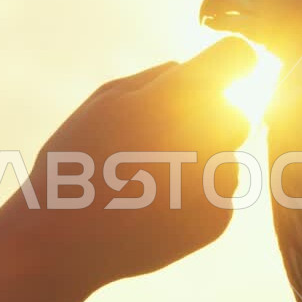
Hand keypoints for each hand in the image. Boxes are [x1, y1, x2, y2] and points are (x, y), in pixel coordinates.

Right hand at [0, 37, 256, 289]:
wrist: (64, 243)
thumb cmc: (75, 163)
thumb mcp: (102, 103)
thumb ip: (154, 80)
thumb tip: (191, 71)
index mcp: (173, 99)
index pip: (237, 58)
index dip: (228, 62)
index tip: (220, 72)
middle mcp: (205, 137)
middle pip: (235, 112)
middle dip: (207, 122)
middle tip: (159, 145)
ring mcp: (215, 182)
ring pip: (225, 156)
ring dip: (198, 163)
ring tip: (145, 184)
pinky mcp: (219, 218)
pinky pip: (218, 193)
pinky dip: (193, 197)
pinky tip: (153, 208)